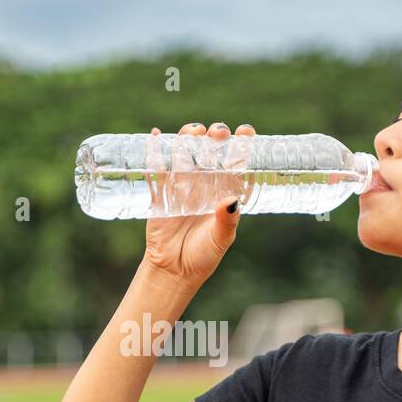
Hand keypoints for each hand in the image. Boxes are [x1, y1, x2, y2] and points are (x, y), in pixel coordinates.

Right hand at [142, 120, 255, 286]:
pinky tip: (156, 136)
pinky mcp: (161, 193)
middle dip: (215, 138)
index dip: (241, 145)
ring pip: (186, 155)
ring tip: (193, 131)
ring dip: (189, 139)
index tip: (246, 132)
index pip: (235, 163)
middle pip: (210, 153)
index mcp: (225, 192)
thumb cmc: (203, 255)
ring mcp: (182, 186)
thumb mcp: (220, 239)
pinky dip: (156, 152)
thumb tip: (230, 200)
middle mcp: (205, 185)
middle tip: (218, 132)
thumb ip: (226, 221)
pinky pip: (158, 169)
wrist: (174, 270)